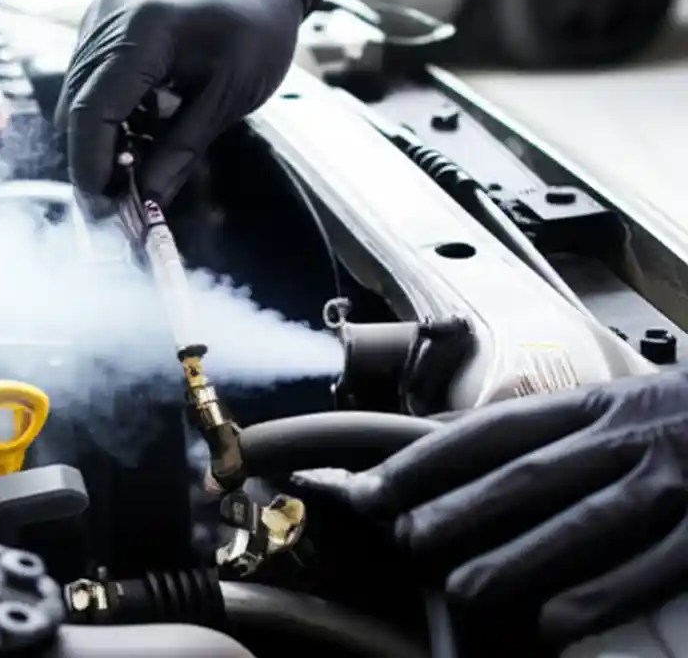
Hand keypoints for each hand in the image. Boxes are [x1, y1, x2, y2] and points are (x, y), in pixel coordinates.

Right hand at [54, 0, 324, 215]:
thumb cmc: (256, 27)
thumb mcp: (228, 96)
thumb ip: (181, 150)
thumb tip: (147, 200)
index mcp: (143, 31)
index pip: (94, 110)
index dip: (91, 165)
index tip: (102, 207)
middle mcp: (108, 20)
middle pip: (76, 106)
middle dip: (93, 157)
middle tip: (122, 199)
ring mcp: (100, 18)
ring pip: (77, 95)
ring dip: (101, 136)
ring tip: (139, 163)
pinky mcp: (102, 23)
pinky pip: (89, 77)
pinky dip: (108, 110)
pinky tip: (141, 127)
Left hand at [294, 370, 687, 645]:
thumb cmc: (672, 420)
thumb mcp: (608, 408)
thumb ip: (536, 430)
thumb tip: (436, 442)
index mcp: (591, 405)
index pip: (492, 431)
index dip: (427, 459)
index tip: (374, 487)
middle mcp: (626, 437)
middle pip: (527, 476)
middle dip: (460, 509)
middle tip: (406, 538)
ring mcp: (670, 485)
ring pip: (581, 524)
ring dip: (515, 560)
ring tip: (462, 590)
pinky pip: (650, 569)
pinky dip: (599, 597)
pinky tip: (552, 624)